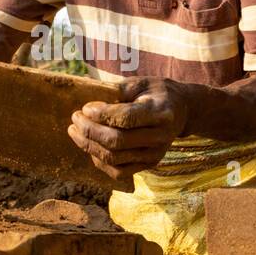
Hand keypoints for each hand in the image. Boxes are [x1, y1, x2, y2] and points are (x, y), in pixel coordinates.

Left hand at [67, 76, 187, 181]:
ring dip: (89, 146)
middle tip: (75, 118)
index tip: (85, 108)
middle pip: (117, 141)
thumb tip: (87, 103)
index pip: (127, 118)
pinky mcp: (149, 164)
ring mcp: (155, 154)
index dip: (101, 114)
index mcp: (160, 112)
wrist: (180, 111)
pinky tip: (90, 146)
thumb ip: (116, 91)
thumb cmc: (155, 93)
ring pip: (114, 159)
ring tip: (75, 131)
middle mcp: (160, 136)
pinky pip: (119, 171)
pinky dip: (99, 161)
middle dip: (90, 131)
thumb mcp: (140, 83)